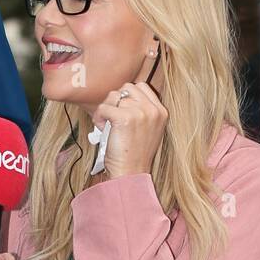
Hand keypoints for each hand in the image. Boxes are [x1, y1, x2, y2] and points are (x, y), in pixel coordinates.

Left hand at [91, 51, 167, 178]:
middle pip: (126, 88)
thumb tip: (121, 97)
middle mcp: (152, 109)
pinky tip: (102, 129)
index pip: (141, 87)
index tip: (121, 110)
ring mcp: (139, 112)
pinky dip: (98, 117)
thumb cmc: (134, 155)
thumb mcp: (148, 130)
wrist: (131, 173)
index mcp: (161, 111)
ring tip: (106, 125)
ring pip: (113, 96)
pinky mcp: (124, 118)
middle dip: (115, 100)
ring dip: (106, 109)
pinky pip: (104, 107)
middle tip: (111, 117)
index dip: (127, 96)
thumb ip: (142, 112)